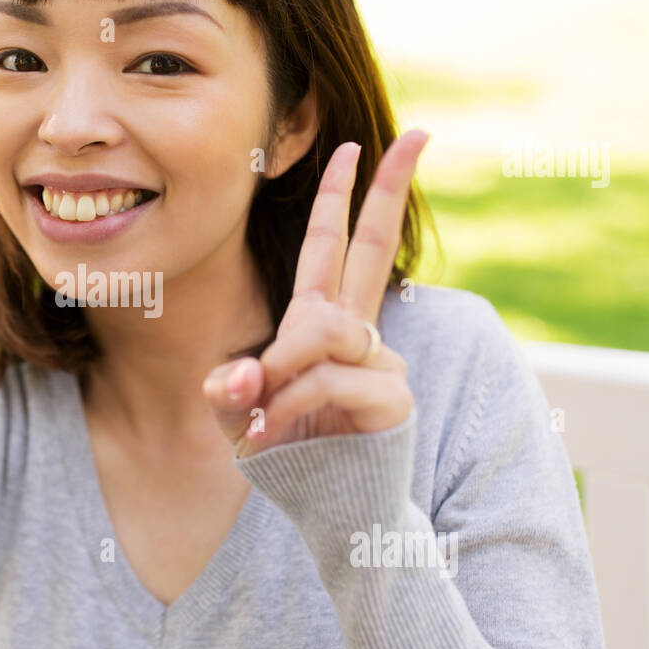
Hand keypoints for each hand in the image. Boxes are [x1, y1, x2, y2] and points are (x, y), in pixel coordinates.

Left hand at [204, 130, 429, 457]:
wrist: (332, 516)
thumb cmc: (289, 458)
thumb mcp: (238, 418)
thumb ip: (229, 388)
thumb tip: (246, 372)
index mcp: (324, 324)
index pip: (335, 250)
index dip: (342, 199)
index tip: (356, 146)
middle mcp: (358, 334)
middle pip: (376, 248)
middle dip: (390, 188)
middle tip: (418, 132)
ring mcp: (380, 363)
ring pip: (320, 330)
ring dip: (279, 368)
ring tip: (259, 414)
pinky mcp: (392, 398)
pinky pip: (326, 379)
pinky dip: (290, 406)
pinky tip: (272, 434)